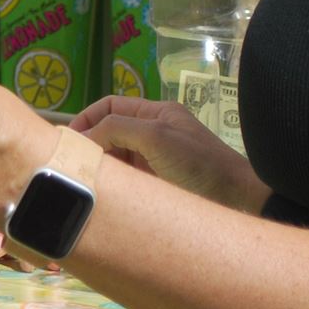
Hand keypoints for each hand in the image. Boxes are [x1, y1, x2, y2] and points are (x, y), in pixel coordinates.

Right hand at [68, 96, 269, 213]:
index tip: (69, 141)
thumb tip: (82, 140)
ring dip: (100, 165)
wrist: (240, 201)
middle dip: (90, 144)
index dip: (86, 119)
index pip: (109, 107)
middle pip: (109, 131)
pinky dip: (112, 182)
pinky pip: (126, 177)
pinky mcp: (157, 184)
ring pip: (115, 157)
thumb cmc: (199, 164)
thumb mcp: (156, 137)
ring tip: (85, 179)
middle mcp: (153, 133)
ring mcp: (155, 160)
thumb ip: (116, 129)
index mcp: (156, 114)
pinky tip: (104, 191)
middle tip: (72, 164)